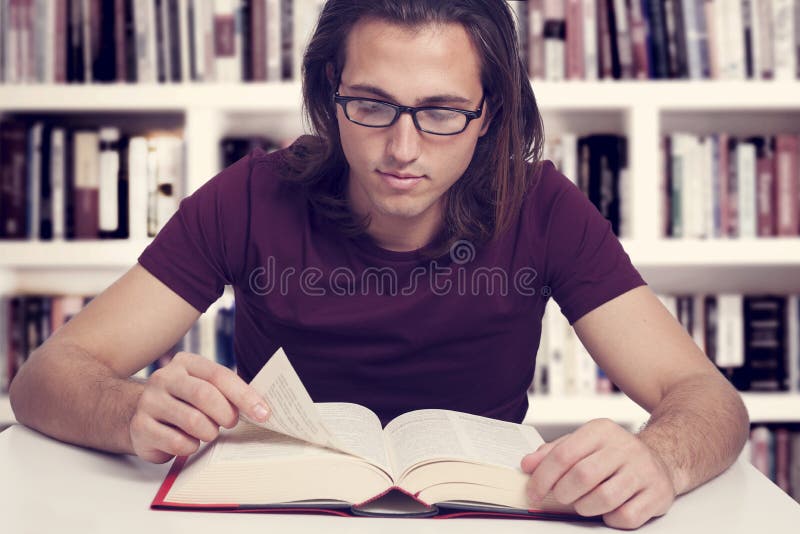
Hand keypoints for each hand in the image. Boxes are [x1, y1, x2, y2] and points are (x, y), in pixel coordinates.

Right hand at [129, 351, 270, 462]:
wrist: (138, 414)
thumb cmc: (184, 402)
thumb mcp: (204, 387)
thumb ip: (228, 392)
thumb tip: (262, 408)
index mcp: (185, 363)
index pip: (219, 375)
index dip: (244, 395)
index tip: (263, 413)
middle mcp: (164, 378)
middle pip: (205, 395)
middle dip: (226, 414)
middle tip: (231, 424)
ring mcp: (149, 402)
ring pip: (192, 421)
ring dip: (209, 432)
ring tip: (208, 432)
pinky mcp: (140, 427)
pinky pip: (177, 442)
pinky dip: (190, 447)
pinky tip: (189, 442)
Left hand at [521, 418, 675, 529]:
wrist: (660, 458)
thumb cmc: (612, 454)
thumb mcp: (583, 444)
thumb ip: (553, 452)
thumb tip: (527, 465)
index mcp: (600, 431)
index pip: (564, 454)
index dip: (543, 477)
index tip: (533, 492)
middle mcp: (624, 447)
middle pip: (583, 476)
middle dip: (563, 493)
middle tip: (560, 497)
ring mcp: (643, 470)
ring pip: (605, 498)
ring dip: (585, 507)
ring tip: (582, 504)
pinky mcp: (658, 493)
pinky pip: (627, 516)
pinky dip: (611, 519)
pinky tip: (608, 510)